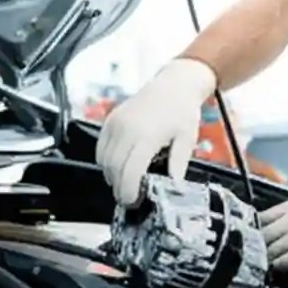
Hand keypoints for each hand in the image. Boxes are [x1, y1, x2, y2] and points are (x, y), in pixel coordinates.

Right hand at [95, 57, 216, 205]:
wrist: (173, 85)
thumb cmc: (182, 111)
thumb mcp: (186, 140)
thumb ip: (178, 165)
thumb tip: (173, 188)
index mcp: (147, 135)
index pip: (130, 171)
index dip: (129, 191)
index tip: (133, 202)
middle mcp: (127, 129)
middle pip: (114, 169)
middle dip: (119, 188)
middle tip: (130, 198)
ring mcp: (115, 123)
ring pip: (104, 160)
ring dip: (112, 176)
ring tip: (127, 182)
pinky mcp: (110, 120)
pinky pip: (100, 148)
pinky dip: (106, 161)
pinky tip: (120, 165)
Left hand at [258, 185, 287, 270]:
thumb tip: (283, 222)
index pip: (262, 217)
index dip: (254, 231)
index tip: (252, 241)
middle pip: (262, 234)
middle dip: (256, 247)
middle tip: (253, 258)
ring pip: (271, 249)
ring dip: (265, 259)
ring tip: (262, 268)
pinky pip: (286, 260)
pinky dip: (278, 267)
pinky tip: (278, 271)